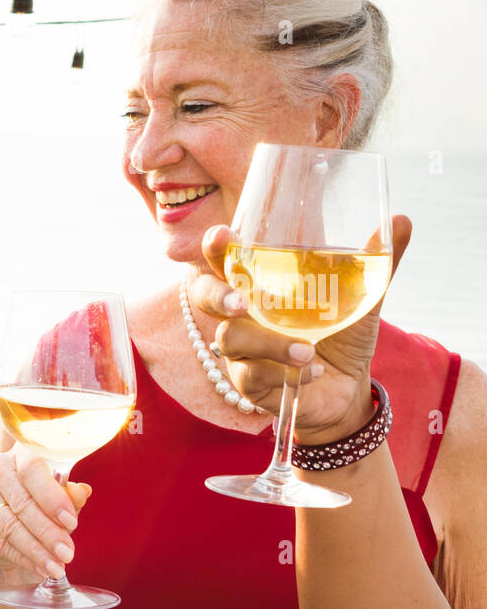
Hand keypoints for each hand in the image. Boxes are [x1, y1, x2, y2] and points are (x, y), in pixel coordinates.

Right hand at [0, 444, 91, 580]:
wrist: (10, 525)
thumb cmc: (41, 506)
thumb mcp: (60, 500)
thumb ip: (70, 496)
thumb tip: (81, 492)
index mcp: (20, 453)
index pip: (32, 469)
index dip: (52, 497)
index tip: (71, 522)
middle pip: (21, 502)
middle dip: (48, 533)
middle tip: (67, 554)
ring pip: (8, 526)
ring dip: (36, 551)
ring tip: (55, 566)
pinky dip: (20, 558)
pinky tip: (38, 567)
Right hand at [192, 216, 411, 440]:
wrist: (347, 388)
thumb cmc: (342, 337)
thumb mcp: (361, 298)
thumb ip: (374, 263)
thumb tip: (402, 220)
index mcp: (258, 287)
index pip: (225, 261)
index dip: (215, 249)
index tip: (223, 236)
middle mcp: (241, 316)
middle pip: (205, 297)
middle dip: (218, 295)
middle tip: (243, 302)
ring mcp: (241, 350)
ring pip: (230, 340)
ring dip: (269, 344)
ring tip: (307, 349)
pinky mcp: (250, 383)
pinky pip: (254, 375)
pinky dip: (286, 371)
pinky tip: (313, 371)